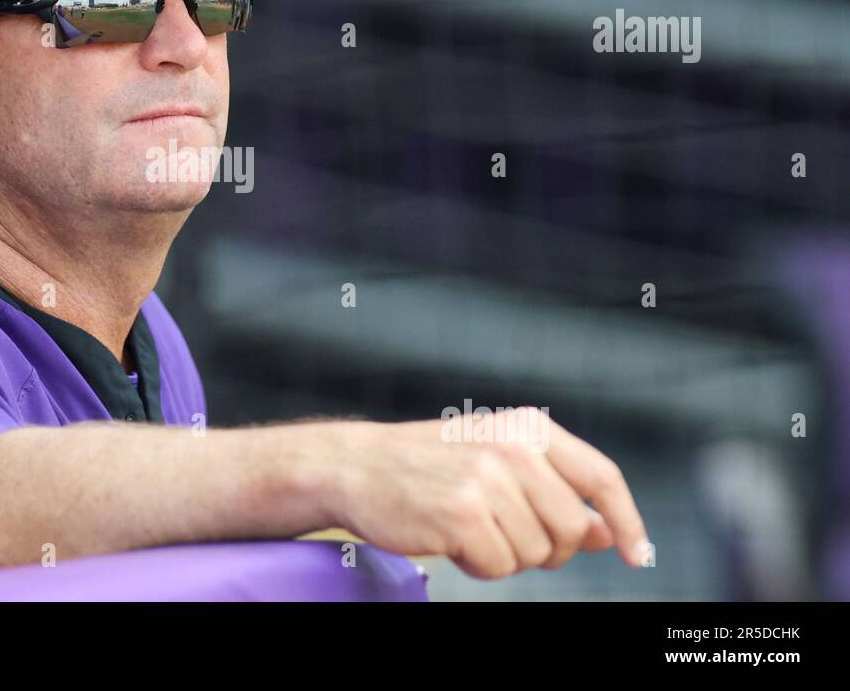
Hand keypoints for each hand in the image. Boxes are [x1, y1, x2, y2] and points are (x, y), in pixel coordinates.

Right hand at [323, 408, 649, 578]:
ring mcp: (488, 478)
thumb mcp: (498, 463)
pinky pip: (499, 567)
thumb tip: (607, 533)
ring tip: (466, 526)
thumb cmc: (429, 466)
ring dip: (504, 555)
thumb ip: (555, 492)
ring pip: (535, 553)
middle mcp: (513, 446)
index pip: (602, 476)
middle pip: (571, 528)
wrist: (356, 465)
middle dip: (547, 548)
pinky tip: (450, 538)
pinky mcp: (463, 513)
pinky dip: (477, 565)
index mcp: (528, 428)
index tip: (639, 555)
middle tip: (503, 533)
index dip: (627, 520)